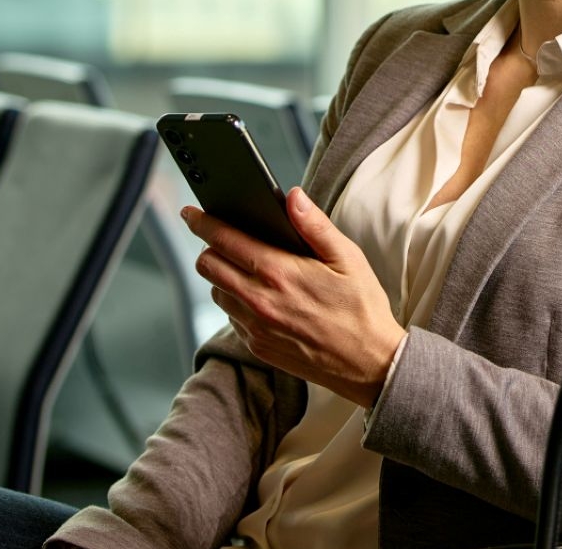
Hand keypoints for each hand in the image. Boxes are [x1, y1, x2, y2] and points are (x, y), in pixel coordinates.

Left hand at [183, 189, 406, 408]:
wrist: (369, 363)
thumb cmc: (362, 308)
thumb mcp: (348, 258)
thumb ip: (315, 225)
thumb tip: (292, 197)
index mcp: (280, 272)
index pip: (224, 240)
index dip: (202, 222)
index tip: (191, 213)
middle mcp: (260, 301)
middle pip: (207, 266)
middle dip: (209, 247)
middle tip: (223, 240)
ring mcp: (256, 327)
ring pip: (216, 292)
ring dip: (223, 276)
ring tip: (247, 269)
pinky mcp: (258, 347)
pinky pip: (231, 318)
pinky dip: (237, 302)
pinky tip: (261, 298)